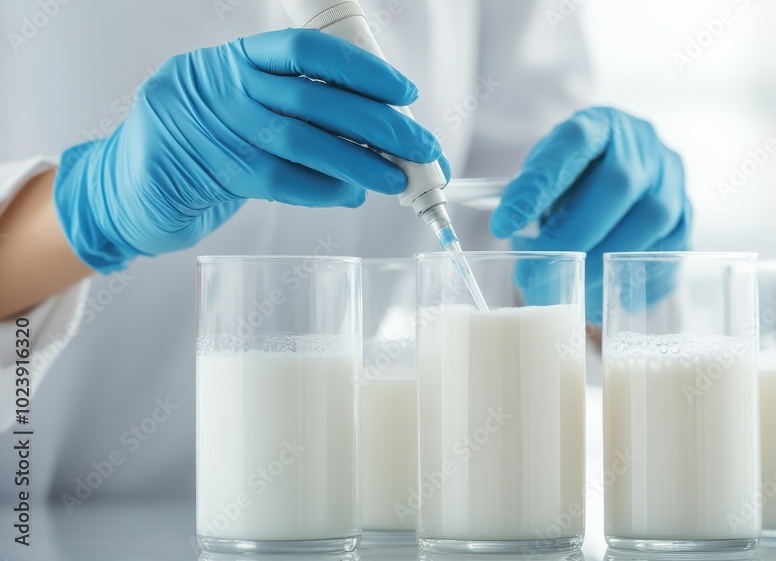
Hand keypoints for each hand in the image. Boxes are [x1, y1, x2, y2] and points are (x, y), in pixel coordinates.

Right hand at [54, 29, 448, 272]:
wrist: (129, 185)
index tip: (404, 91)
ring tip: (397, 178)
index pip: (306, 50)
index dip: (361, 68)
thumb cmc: (204, 141)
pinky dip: (323, 189)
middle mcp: (225, 86)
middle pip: (315, 98)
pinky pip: (281, 180)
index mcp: (237, 59)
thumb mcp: (242, 105)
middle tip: (421, 145)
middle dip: (378, 123)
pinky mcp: (210, 173)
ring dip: (359, 161)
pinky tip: (352, 194)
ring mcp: (214, 129)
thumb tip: (379, 129)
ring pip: (302, 141)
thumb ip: (298, 107)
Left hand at [490, 107, 689, 323]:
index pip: (574, 142)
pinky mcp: (686, 215)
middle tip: (532, 274)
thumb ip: (532, 195)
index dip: (540, 184)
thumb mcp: (547, 173)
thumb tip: (516, 234)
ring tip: (566, 291)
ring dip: (602, 264)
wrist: (622, 174)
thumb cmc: (574, 178)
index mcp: (602, 123)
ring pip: (649, 221)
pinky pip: (668, 250)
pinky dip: (632, 277)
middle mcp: (644, 145)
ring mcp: (672, 179)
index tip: (504, 225)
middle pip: (618, 185)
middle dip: (572, 237)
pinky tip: (603, 293)